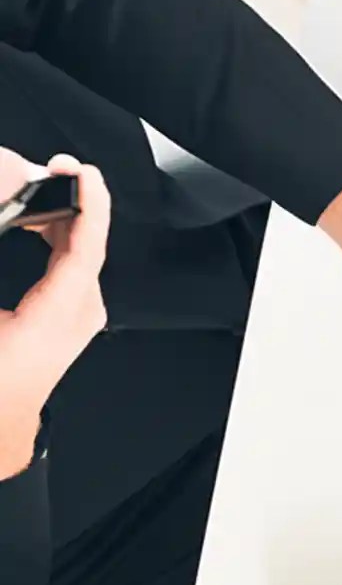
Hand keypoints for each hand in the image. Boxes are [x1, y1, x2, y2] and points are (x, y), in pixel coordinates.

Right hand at [0, 150, 109, 479]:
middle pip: (88, 242)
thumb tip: (9, 226)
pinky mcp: (73, 312)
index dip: (88, 206)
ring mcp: (81, 312)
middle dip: (74, 199)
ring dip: (63, 214)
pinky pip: (74, 262)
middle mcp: (80, 312)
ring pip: (82, 250)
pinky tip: (37, 220)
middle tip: (55, 166)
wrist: (0, 418)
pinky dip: (58, 235)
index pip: (86, 249)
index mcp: (58, 315)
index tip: (85, 174)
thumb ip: (0, 270)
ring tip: (45, 183)